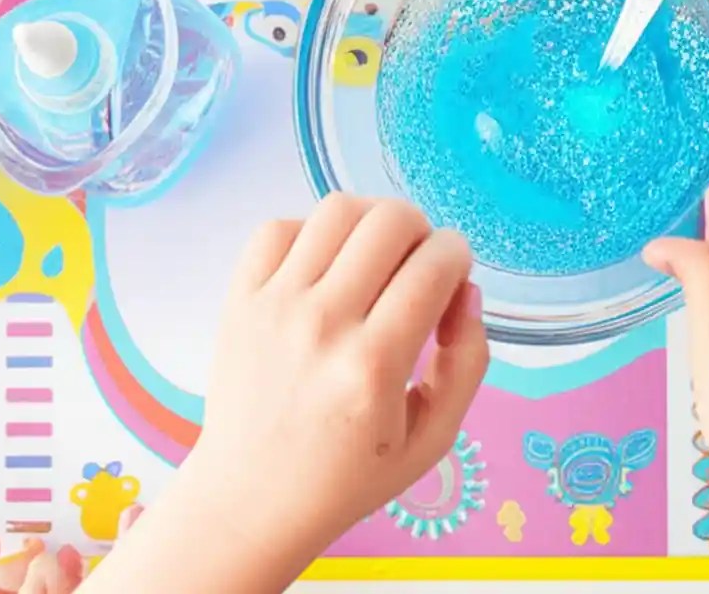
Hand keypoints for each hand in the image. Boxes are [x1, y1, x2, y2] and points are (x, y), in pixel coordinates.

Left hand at [186, 194, 489, 557]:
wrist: (252, 498)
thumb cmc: (348, 476)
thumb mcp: (433, 439)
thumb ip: (468, 363)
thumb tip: (466, 292)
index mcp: (374, 365)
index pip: (435, 264)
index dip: (458, 257)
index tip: (453, 278)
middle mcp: (322, 325)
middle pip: (390, 220)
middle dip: (422, 232)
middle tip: (417, 268)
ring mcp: (274, 306)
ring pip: (338, 209)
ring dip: (371, 223)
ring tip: (374, 259)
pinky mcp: (240, 299)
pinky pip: (279, 227)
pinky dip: (312, 233)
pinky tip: (324, 268)